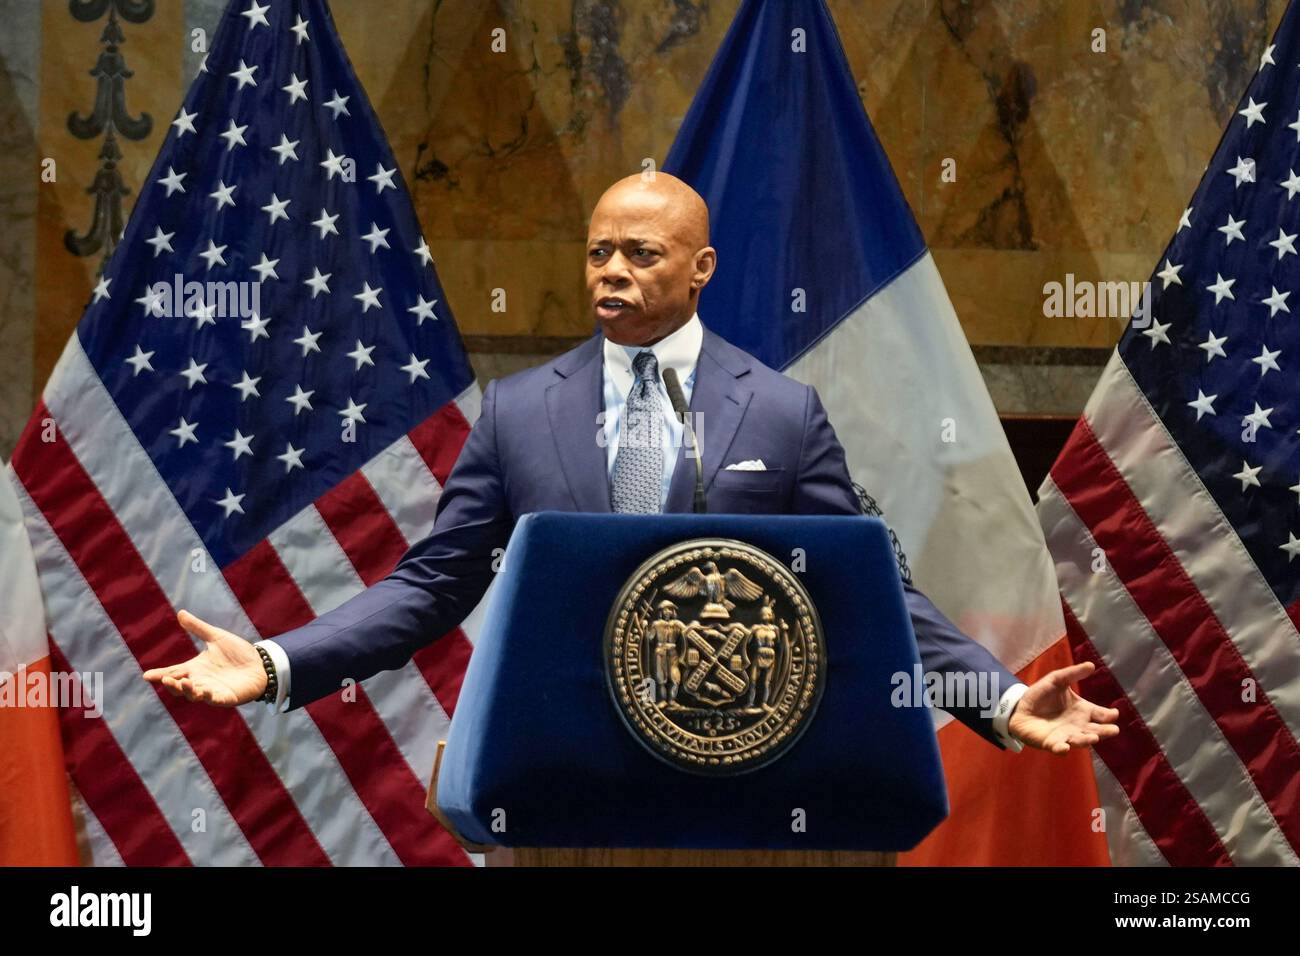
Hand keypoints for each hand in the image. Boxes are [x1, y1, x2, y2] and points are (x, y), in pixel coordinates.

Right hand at [141, 610, 267, 706]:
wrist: (261, 663)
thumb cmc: (238, 652)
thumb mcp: (216, 637)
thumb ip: (198, 628)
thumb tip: (180, 612)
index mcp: (196, 668)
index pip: (174, 672)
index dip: (160, 675)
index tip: (147, 675)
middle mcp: (201, 681)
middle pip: (181, 687)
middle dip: (172, 684)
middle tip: (166, 679)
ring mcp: (213, 691)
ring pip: (195, 695)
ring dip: (188, 690)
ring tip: (185, 683)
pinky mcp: (227, 697)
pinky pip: (216, 700)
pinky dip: (209, 697)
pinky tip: (205, 692)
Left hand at [1008, 661, 1119, 754]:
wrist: (1020, 707)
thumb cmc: (1041, 695)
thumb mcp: (1057, 680)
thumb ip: (1072, 674)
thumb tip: (1091, 665)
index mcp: (1083, 710)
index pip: (1101, 715)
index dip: (1109, 715)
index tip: (1114, 713)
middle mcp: (1079, 725)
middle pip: (1097, 730)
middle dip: (1105, 731)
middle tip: (1113, 730)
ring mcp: (1066, 735)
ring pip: (1080, 740)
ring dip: (1086, 740)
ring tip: (1094, 738)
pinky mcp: (1051, 743)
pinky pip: (1058, 748)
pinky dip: (1062, 749)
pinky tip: (1064, 747)